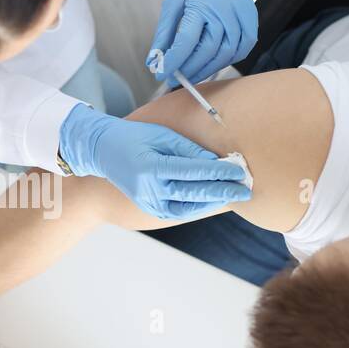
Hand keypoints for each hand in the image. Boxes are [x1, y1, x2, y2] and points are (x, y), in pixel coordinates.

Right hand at [58, 104, 251, 218]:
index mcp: (150, 167)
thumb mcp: (160, 135)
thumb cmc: (132, 137)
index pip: (192, 171)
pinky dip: (198, 207)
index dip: (218, 171)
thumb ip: (188, 149)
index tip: (239, 170)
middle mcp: (149, 189)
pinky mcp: (150, 208)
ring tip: (234, 196)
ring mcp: (148, 202)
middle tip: (246, 188)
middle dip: (222, 190)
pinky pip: (179, 212)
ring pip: (188, 208)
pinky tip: (214, 201)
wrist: (102, 152)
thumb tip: (216, 160)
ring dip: (213, 202)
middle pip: (193, 192)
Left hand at [148, 0, 257, 86]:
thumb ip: (164, 35)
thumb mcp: (172, 2)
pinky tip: (212, 63)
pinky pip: (241, 48)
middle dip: (190, 70)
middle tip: (176, 80)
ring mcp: (241, 15)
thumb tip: (154, 63)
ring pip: (226, 54)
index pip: (186, 42)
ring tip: (191, 75)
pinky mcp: (250, 19)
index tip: (163, 74)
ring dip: (207, 69)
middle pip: (207, 51)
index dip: (174, 62)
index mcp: (202, 4)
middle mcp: (225, 10)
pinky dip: (226, 60)